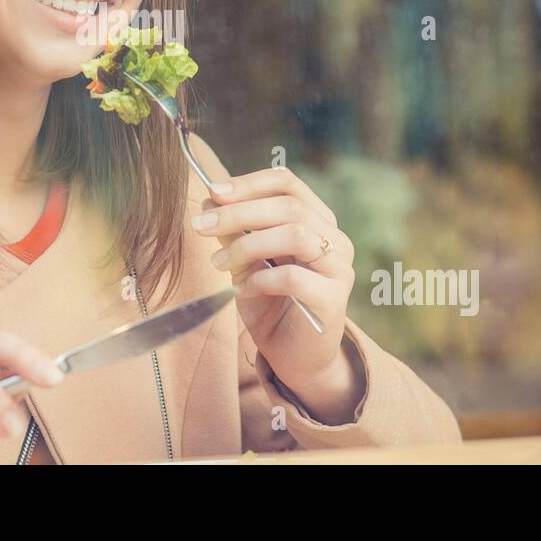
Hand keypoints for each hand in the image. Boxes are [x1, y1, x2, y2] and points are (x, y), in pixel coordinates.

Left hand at [193, 168, 354, 397]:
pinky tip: (242, 290)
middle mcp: (334, 238)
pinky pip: (293, 277)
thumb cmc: (270, 303)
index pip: (287, 183)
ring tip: (220, 263)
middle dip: (238, 212)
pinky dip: (259, 279)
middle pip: (289, 206)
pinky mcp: (333, 299)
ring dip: (248, 244)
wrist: (295, 357)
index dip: (249, 183)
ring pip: (295, 234)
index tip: (214, 192)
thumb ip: (233, 232)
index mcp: (316, 220)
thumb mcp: (245, 262)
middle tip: (201, 226)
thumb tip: (208, 202)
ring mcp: (339, 268)